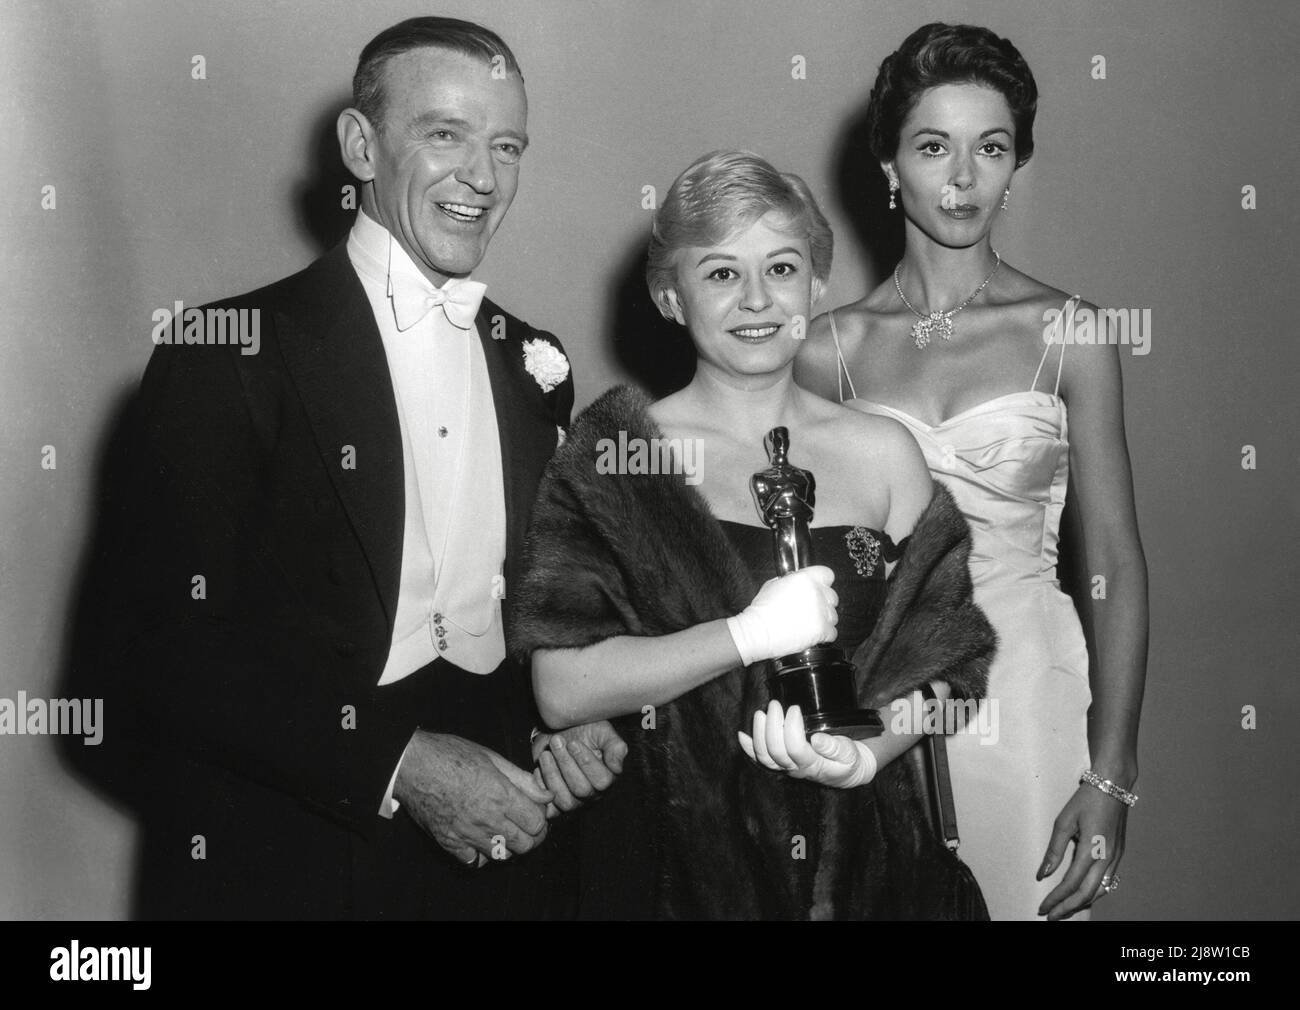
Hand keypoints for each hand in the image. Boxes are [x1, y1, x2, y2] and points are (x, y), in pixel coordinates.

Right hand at [394, 730, 553, 866]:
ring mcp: (467, 833)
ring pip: (502, 856)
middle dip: (531, 836)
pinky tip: (481, 841)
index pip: (536, 823)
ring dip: (508, 846)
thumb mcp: (492, 758)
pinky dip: (481, 856)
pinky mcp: (449, 842)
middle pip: (524, 844)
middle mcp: (487, 818)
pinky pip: (474, 862)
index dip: (541, 820)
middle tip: (525, 826)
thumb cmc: (451, 754)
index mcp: (501, 795)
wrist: (412, 764)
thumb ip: (522, 779)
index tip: (536, 815)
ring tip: (504, 832)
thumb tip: (546, 795)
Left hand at [530, 720, 627, 817]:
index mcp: (607, 777)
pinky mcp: (555, 805)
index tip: (574, 743)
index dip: (586, 762)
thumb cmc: (583, 731)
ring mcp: (574, 801)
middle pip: (582, 790)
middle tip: (556, 742)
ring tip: (546, 754)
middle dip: (566, 763)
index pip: (602, 781)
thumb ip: (615, 746)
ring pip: (565, 801)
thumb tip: (617, 767)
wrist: (558, 734)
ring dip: (552, 775)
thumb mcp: (603, 732)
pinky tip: (539, 770)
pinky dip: (542, 791)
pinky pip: (550, 809)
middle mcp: (593, 793)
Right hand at [726, 566, 837, 665]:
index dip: (823, 583)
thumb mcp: (773, 584)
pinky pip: (832, 632)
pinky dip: (824, 635)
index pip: (827, 575)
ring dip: (824, 620)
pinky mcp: (821, 630)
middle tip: (811, 610)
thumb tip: (797, 583)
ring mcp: (820, 612)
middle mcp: (816, 593)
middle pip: (832, 596)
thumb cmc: (761, 609)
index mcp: (805, 579)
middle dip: (823, 603)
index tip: (818, 589)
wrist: (758, 631)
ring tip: (809, 624)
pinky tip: (812, 635)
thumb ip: (791, 581)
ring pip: (833, 615)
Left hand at [738, 701, 876, 787]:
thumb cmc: (848, 760)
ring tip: (761, 713)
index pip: (795, 749)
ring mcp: (786, 767)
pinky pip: (760, 759)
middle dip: (772, 726)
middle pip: (775, 752)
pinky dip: (749, 747)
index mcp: (814, 765)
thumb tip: (817, 740)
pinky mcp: (780, 762)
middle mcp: (795, 768)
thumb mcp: (850, 754)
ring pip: (765, 756)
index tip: (795, 708)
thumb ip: (836, 748)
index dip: (791, 728)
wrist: (847, 771)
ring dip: (759, 734)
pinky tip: (742, 735)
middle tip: (775, 705)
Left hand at [1036, 784, 1128, 919]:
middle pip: (1086, 894)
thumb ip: (1054, 851)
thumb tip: (1042, 874)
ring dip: (1081, 904)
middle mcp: (1107, 858)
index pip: (1071, 884)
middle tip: (1049, 916)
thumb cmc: (1086, 800)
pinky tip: (1082, 896)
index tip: (1042, 907)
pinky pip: (1107, 882)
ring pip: (1099, 892)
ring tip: (1064, 910)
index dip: (1055, 899)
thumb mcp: (1064, 821)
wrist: (1113, 785)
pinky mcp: (1118, 855)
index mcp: (1092, 850)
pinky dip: (1093, 893)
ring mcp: (1116, 858)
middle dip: (1067, 908)